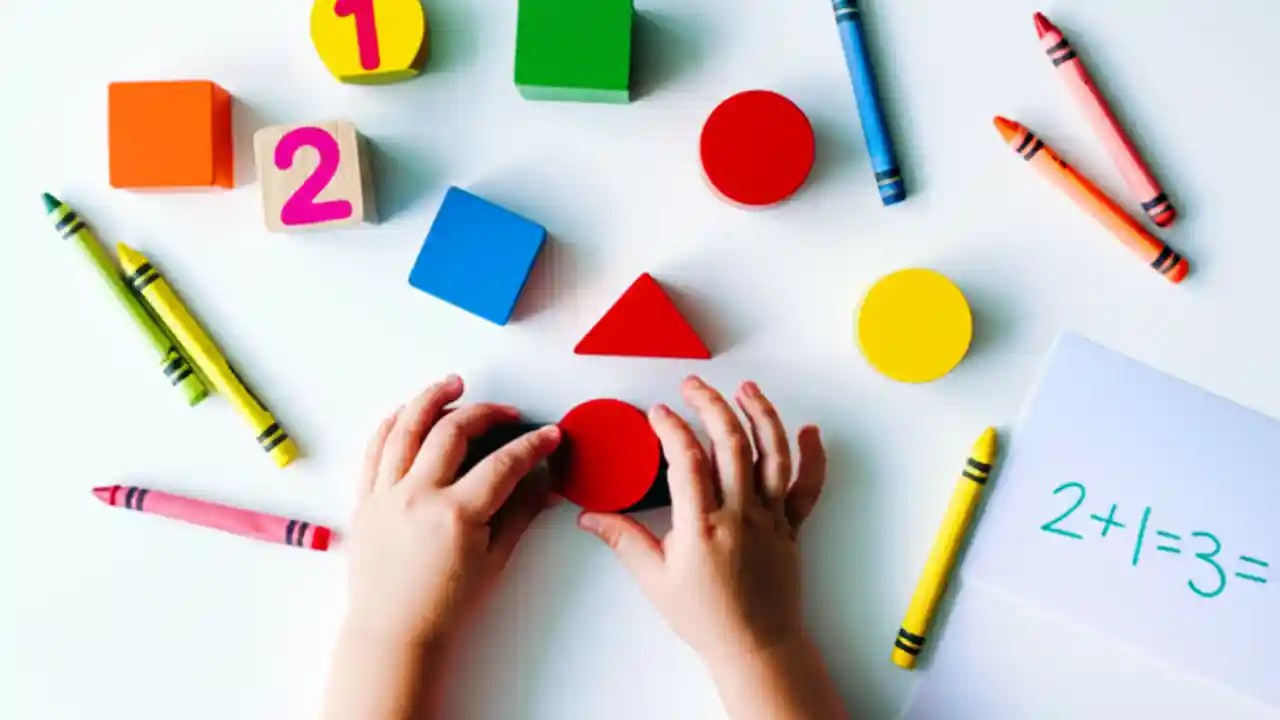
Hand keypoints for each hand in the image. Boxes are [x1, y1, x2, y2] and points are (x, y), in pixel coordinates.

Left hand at [343, 375, 561, 647]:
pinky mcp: (365, 500)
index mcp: (456, 515)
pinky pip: (375, 449)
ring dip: (432, 399)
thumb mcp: (494, 560)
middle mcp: (418, 496)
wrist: (394, 631)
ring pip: (407, 428)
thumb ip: (519, 514)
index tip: (549, 435)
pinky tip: (407, 411)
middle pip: (453, 431)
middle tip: (506, 413)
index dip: (532, 445)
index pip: (503, 463)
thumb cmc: (445, 604)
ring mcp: (386, 495)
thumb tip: (543, 483)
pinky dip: (391, 424)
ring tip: (452, 383)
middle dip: (486, 412)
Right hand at [577, 376, 826, 667]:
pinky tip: (807, 430)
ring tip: (745, 389)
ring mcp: (770, 518)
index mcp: (703, 528)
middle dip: (711, 405)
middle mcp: (740, 516)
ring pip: (772, 454)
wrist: (757, 646)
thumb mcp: (655, 580)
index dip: (671, 429)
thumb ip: (624, 540)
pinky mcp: (791, 526)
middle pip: (731, 444)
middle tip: (692, 386)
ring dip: (761, 414)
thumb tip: (589, 517)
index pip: (686, 461)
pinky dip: (812, 456)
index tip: (658, 414)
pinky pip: (806, 486)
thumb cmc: (707, 619)